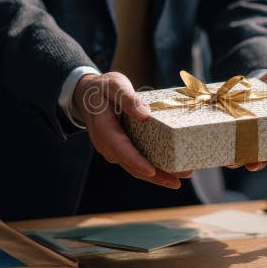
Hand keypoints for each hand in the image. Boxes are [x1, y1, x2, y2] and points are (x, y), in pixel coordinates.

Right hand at [73, 72, 191, 188]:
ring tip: (178, 180)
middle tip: (178, 181)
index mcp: (104, 129)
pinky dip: (152, 169)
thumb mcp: (114, 86)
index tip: (152, 171)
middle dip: (155, 175)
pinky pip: (136, 162)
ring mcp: (113, 150)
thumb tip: (144, 115)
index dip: (136, 161)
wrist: (88, 94)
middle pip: (131, 165)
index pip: (120, 149)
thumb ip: (128, 99)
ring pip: (135, 168)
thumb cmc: (103, 88)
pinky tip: (169, 171)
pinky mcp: (121, 149)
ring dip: (156, 176)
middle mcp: (107, 145)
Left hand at [227, 67, 266, 171]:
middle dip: (258, 164)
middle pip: (264, 158)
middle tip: (253, 164)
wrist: (261, 76)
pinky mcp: (237, 127)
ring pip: (246, 155)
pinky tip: (222, 151)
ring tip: (233, 162)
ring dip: (239, 161)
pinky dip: (226, 149)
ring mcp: (251, 134)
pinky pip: (231, 143)